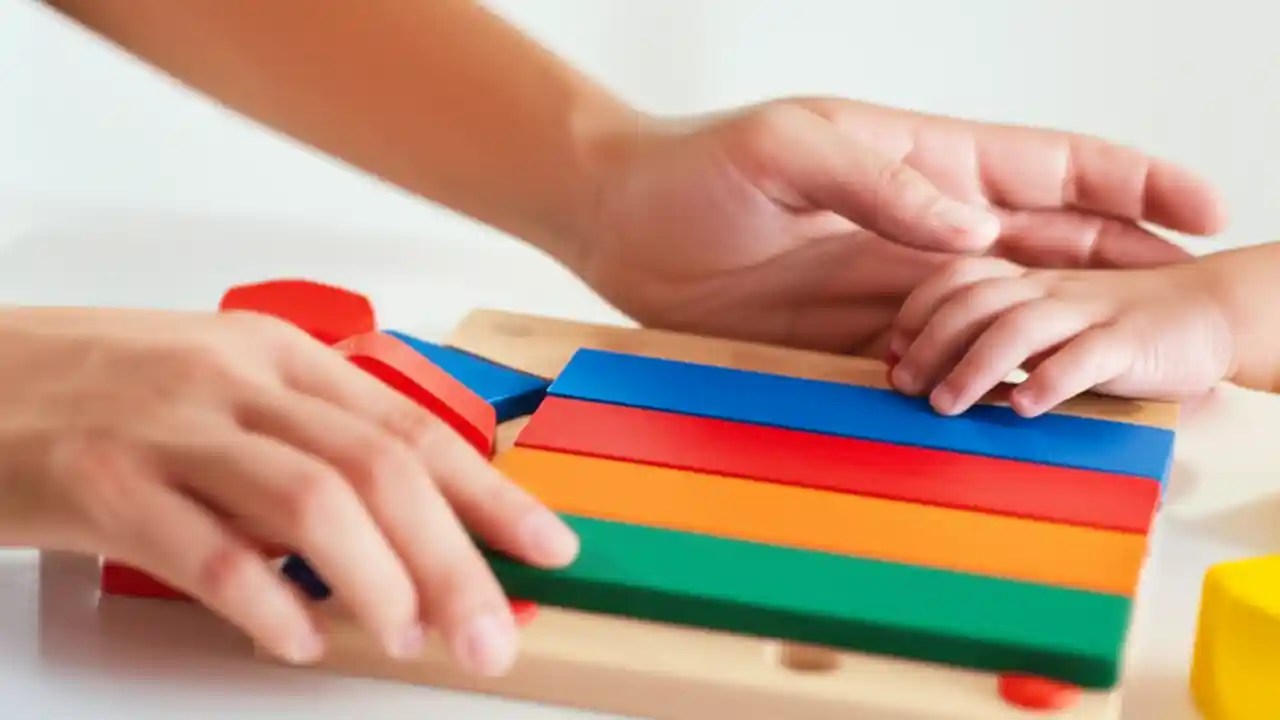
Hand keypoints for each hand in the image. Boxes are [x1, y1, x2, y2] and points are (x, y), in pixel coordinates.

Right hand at [0, 307, 576, 673]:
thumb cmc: (100, 388)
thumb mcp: (223, 390)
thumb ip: (307, 444)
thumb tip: (401, 533)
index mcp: (280, 355)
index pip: (413, 429)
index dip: (492, 495)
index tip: (548, 550)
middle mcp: (239, 380)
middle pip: (381, 470)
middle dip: (454, 559)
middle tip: (494, 635)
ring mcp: (170, 426)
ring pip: (314, 502)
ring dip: (380, 580)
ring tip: (411, 637)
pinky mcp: (99, 480)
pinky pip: (207, 551)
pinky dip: (268, 603)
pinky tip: (299, 639)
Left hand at [579, 99, 1226, 354]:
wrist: (619, 225)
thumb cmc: (696, 168)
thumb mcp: (791, 148)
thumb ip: (882, 184)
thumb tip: (978, 235)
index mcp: (923, 164)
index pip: (1048, 171)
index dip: (1130, 186)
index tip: (1201, 210)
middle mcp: (922, 229)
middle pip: (1049, 251)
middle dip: (1125, 272)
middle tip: (1194, 308)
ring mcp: (893, 287)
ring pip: (1005, 312)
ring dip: (1066, 337)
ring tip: (1132, 370)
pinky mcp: (854, 339)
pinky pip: (940, 361)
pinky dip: (986, 380)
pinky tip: (1023, 406)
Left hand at [884, 256, 1234, 416]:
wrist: (1208, 313)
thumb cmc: (1115, 327)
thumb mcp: (1048, 324)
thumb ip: (996, 342)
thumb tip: (932, 377)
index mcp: (1025, 281)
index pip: (958, 278)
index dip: (920, 310)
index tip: (892, 351)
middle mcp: (1049, 289)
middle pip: (976, 301)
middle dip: (931, 341)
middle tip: (902, 385)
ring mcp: (1088, 311)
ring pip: (1019, 327)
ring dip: (975, 366)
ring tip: (946, 405)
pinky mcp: (1128, 340)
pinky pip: (1084, 356)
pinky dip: (1049, 380)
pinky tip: (1023, 408)